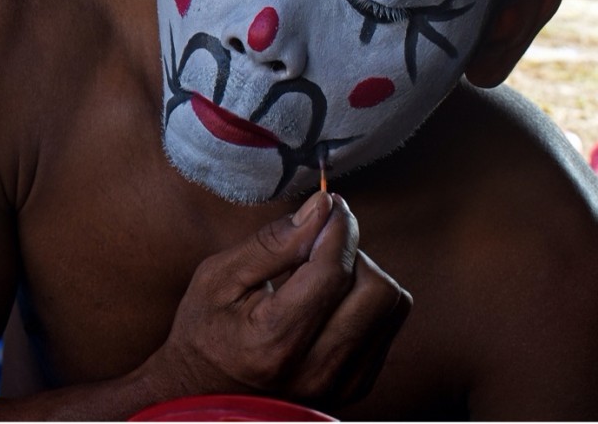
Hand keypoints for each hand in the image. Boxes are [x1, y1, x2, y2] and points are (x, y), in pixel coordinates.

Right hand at [154, 193, 410, 409]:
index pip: (332, 272)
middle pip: (376, 289)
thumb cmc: (206, 330)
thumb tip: (322, 207)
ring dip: (363, 274)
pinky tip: (329, 299)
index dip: (336, 226)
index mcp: (274, 340)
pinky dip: (365, 299)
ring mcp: (341, 383)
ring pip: (391, 305)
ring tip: (322, 272)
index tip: (328, 203)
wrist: (205, 394)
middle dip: (352, 251)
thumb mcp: (218, 277)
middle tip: (319, 242)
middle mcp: (316, 370)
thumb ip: (272, 243)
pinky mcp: (357, 384)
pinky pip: (388, 324)